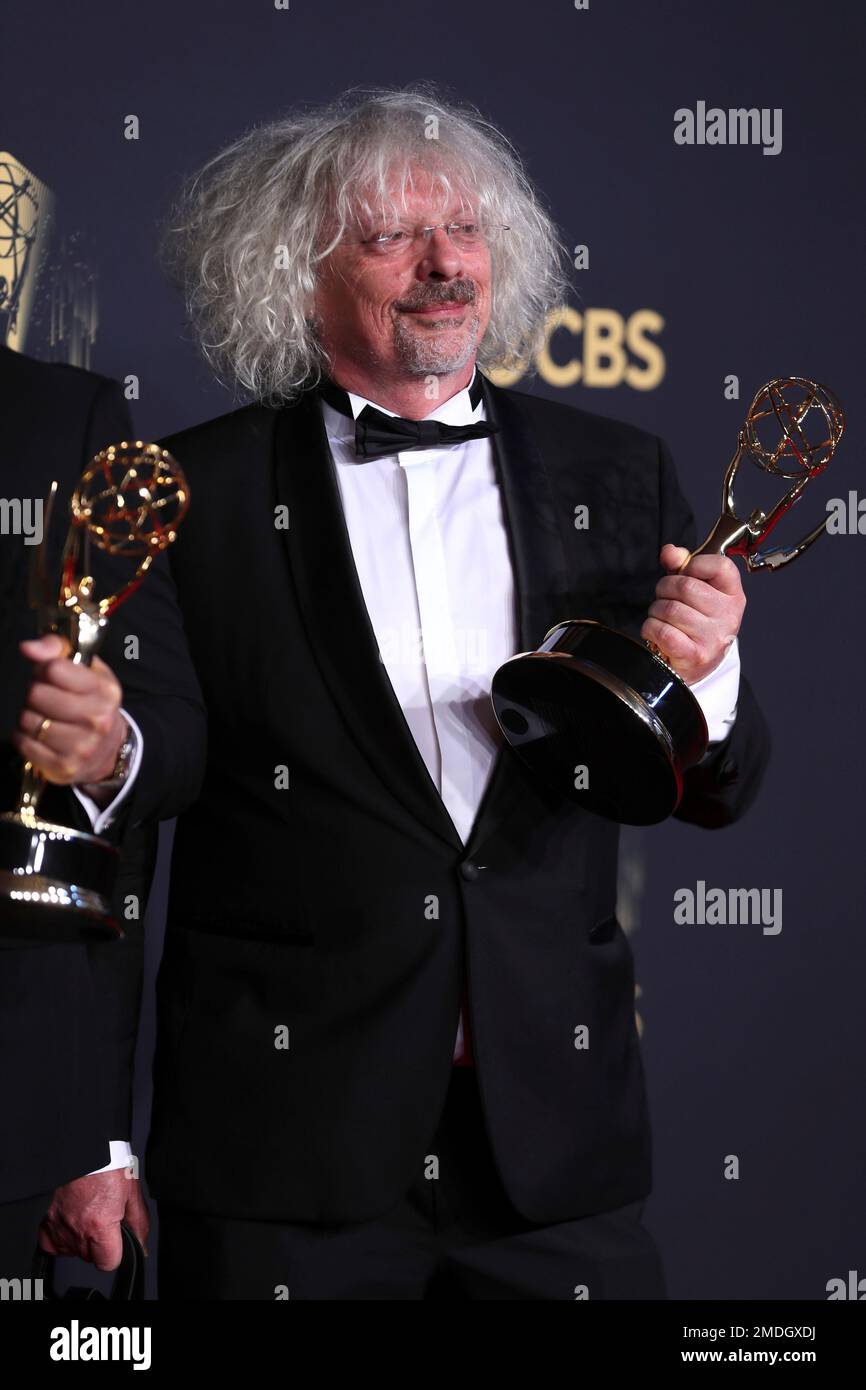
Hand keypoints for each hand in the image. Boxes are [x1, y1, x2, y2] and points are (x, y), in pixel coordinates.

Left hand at [13, 633, 126, 784]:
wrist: (108, 750)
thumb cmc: (91, 703)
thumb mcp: (86, 671)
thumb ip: (57, 649)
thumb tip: (27, 648)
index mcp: (105, 691)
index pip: (55, 669)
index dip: (44, 669)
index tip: (50, 676)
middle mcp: (97, 720)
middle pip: (36, 694)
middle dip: (34, 694)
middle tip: (44, 699)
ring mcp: (82, 746)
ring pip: (27, 720)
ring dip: (28, 716)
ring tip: (42, 717)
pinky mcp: (64, 766)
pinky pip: (24, 743)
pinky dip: (24, 737)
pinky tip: (38, 735)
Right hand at [38, 1170, 149, 1270]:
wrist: (82, 1147)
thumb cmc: (107, 1164)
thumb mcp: (132, 1193)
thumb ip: (139, 1223)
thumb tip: (141, 1245)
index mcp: (100, 1224)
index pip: (108, 1263)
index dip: (116, 1252)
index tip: (116, 1240)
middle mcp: (76, 1230)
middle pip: (91, 1257)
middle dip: (99, 1243)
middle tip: (103, 1217)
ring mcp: (57, 1227)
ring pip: (72, 1252)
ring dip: (80, 1239)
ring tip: (87, 1213)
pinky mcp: (44, 1222)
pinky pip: (51, 1245)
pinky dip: (61, 1237)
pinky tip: (70, 1220)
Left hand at [641, 543, 744, 684]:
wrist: (699, 666)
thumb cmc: (696, 623)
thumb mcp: (696, 592)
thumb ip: (682, 566)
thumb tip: (670, 552)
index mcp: (733, 595)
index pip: (720, 566)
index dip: (695, 563)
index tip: (686, 572)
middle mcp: (728, 616)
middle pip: (686, 586)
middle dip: (665, 589)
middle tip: (665, 598)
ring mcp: (713, 637)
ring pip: (670, 609)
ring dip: (655, 611)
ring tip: (662, 618)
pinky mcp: (695, 655)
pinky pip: (662, 631)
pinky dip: (651, 629)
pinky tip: (656, 633)